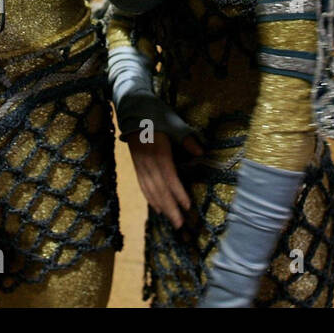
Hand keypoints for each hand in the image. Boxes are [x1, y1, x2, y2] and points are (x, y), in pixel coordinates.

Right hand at [119, 90, 202, 228]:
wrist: (132, 107)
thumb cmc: (155, 114)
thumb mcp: (173, 122)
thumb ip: (186, 138)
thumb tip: (201, 152)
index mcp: (158, 152)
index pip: (169, 177)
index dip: (178, 193)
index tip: (187, 207)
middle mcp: (147, 162)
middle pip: (159, 189)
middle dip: (170, 207)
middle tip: (180, 224)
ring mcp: (140, 164)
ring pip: (150, 190)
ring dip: (161, 206)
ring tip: (170, 220)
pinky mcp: (136, 164)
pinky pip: (143, 185)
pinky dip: (150, 198)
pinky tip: (156, 207)